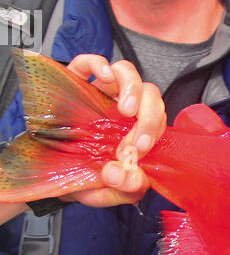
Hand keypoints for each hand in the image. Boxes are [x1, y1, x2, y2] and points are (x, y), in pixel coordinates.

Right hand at [64, 56, 165, 206]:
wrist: (46, 175)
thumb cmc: (82, 179)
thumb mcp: (105, 192)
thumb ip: (126, 188)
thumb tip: (129, 174)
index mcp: (135, 129)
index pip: (158, 119)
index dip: (154, 131)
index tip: (138, 151)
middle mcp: (121, 108)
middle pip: (150, 93)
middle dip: (150, 116)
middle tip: (135, 140)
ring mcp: (99, 93)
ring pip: (127, 72)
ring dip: (133, 88)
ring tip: (126, 110)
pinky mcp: (75, 84)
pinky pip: (89, 62)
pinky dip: (99, 64)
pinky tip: (104, 77)